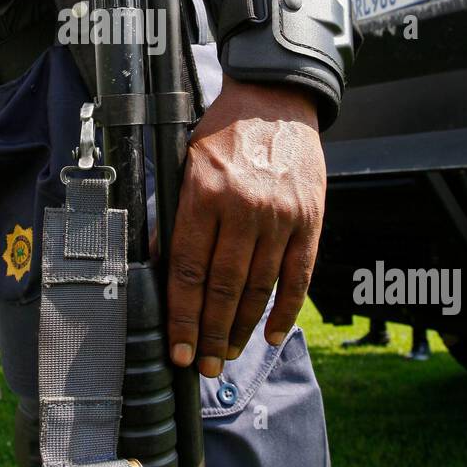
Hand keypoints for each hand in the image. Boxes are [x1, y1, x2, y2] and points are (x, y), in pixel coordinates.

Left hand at [167, 78, 325, 375]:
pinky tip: (271, 335)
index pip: (190, 270)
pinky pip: (298, 276)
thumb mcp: (184, 164)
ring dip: (243, 328)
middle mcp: (244, 208)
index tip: (179, 349)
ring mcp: (280, 216)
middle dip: (211, 334)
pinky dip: (285, 310)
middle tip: (204, 365)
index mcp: (205, 194)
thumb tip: (157, 266)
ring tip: (229, 354)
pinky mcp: (309, 219)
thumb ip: (175, 215)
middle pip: (224, 288)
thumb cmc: (223, 134)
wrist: (276, 101)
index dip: (183, 316)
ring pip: (259, 288)